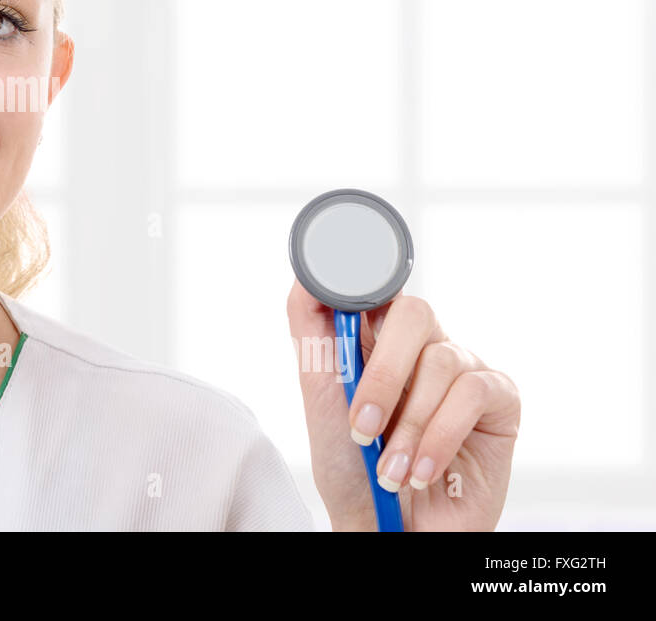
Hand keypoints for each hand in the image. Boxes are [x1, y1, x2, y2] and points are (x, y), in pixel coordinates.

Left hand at [286, 279, 520, 530]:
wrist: (386, 529)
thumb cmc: (352, 468)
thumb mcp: (320, 398)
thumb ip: (313, 336)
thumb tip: (307, 279)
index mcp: (378, 338)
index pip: (377, 289)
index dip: (362, 290)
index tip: (340, 321)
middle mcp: (424, 346)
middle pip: (414, 313)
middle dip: (382, 373)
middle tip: (361, 426)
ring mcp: (464, 369)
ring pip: (440, 361)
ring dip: (408, 426)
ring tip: (390, 469)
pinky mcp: (500, 399)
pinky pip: (473, 393)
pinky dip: (440, 436)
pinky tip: (421, 470)